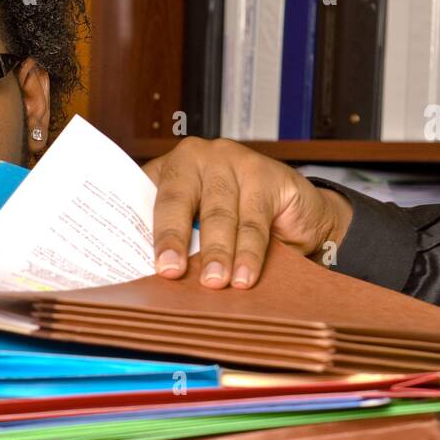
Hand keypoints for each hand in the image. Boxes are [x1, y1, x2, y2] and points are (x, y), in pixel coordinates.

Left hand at [142, 137, 353, 288]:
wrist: (292, 211)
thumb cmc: (233, 221)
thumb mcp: (198, 227)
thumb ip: (179, 241)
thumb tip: (157, 278)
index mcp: (169, 169)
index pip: (149, 199)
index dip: (146, 231)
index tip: (151, 263)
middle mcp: (197, 157)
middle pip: (179, 201)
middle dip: (174, 238)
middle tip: (172, 272)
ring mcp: (232, 161)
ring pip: (219, 214)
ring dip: (216, 253)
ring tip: (214, 282)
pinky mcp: (265, 175)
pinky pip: (253, 221)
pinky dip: (249, 253)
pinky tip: (245, 276)